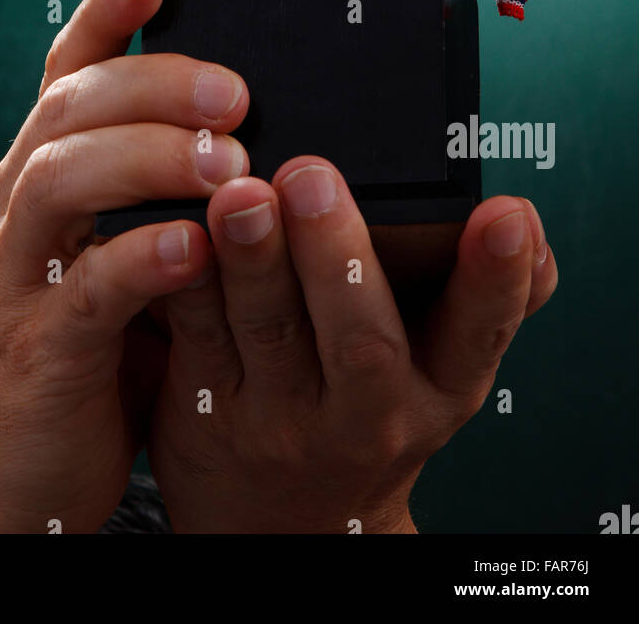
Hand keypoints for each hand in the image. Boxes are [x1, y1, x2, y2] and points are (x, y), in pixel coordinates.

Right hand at [0, 0, 244, 533]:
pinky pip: (85, 285)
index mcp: (45, 166)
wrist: (27, 466)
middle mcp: (18, 201)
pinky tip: (196, 246)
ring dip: (151, 157)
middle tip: (238, 92)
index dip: (106, 10)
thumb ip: (170, 181)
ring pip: (64, 175)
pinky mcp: (36, 343)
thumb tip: (266, 116)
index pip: (68, 66)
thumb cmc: (103, 337)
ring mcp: (16, 270)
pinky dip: (141, 256)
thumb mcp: (129, 240)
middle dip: (156, 83)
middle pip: (71, 103)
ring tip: (230, 163)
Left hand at [148, 160, 557, 533]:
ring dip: (252, 259)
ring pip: (267, 331)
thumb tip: (527, 228)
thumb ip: (479, 301)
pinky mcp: (206, 408)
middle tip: (312, 176)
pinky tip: (175, 227)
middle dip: (339, 255)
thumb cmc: (368, 412)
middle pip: (361, 338)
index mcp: (438, 389)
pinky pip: (193, 334)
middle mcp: (366, 413)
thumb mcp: (436, 374)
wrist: (282, 525)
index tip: (504, 214)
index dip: (495, 277)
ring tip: (240, 195)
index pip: (479, 333)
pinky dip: (185, 278)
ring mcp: (280, 416)